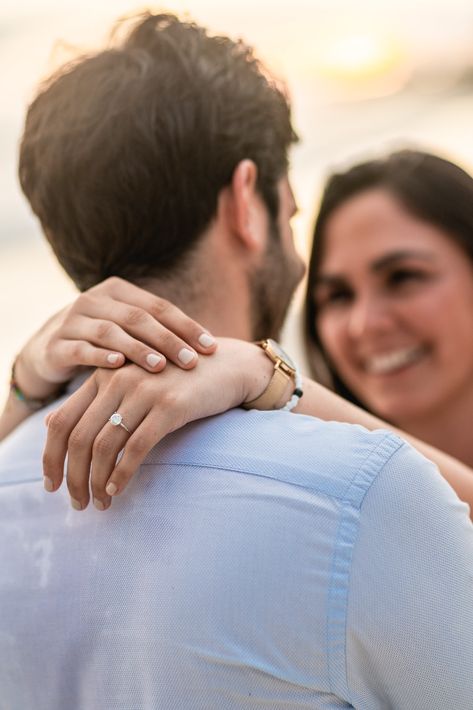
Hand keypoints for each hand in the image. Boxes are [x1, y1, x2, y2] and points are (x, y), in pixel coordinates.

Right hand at [14, 277, 216, 400]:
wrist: (48, 350)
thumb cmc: (103, 342)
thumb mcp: (129, 330)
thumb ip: (160, 332)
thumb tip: (211, 347)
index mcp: (118, 291)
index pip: (159, 307)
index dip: (187, 326)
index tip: (211, 348)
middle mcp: (94, 299)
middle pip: (138, 318)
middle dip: (168, 340)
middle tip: (191, 361)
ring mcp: (72, 320)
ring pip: (110, 332)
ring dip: (137, 349)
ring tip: (160, 366)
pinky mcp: (56, 344)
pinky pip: (81, 349)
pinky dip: (101, 357)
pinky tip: (120, 367)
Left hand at [43, 339, 272, 509]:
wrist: (227, 366)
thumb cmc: (176, 378)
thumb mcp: (131, 379)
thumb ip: (93, 398)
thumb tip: (49, 423)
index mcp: (103, 373)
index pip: (61, 420)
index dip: (50, 457)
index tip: (51, 485)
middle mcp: (117, 378)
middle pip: (78, 438)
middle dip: (73, 477)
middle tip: (77, 503)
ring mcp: (144, 391)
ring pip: (103, 446)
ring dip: (96, 482)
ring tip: (100, 504)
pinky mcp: (170, 406)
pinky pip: (136, 448)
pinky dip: (122, 474)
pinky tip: (118, 489)